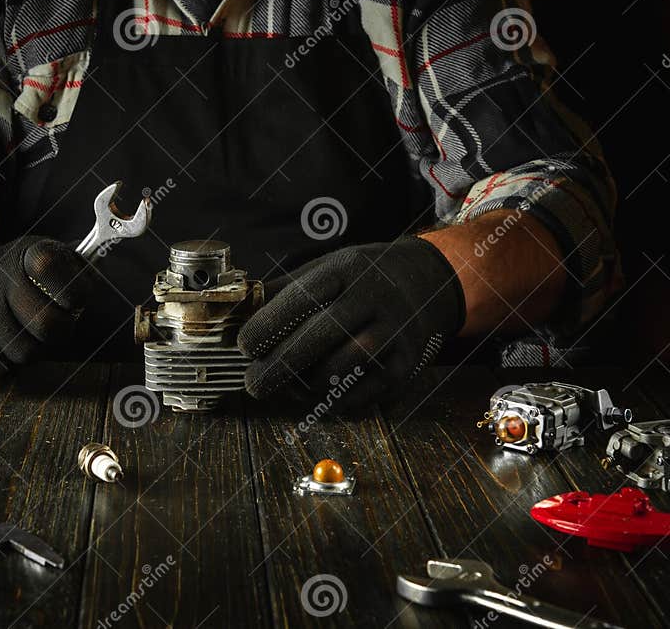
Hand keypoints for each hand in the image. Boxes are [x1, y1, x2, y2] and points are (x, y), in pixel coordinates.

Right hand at [0, 236, 89, 380]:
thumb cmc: (27, 288)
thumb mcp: (54, 271)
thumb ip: (78, 278)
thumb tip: (97, 286)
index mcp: (27, 252)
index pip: (50, 266)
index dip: (73, 292)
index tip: (74, 304)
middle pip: (47, 324)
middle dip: (59, 334)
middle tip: (55, 329)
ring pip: (24, 352)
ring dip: (31, 353)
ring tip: (23, 335)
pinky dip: (3, 367)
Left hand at [238, 237, 464, 405]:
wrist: (429, 281)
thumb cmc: (362, 279)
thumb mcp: (327, 268)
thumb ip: (284, 290)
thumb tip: (239, 314)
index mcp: (347, 270)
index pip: (304, 296)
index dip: (270, 324)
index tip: (244, 346)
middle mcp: (374, 298)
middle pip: (321, 336)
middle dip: (280, 365)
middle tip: (254, 384)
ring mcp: (395, 332)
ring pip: (344, 368)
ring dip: (307, 385)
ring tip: (290, 387)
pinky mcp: (408, 364)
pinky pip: (366, 392)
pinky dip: (335, 401)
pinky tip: (319, 395)